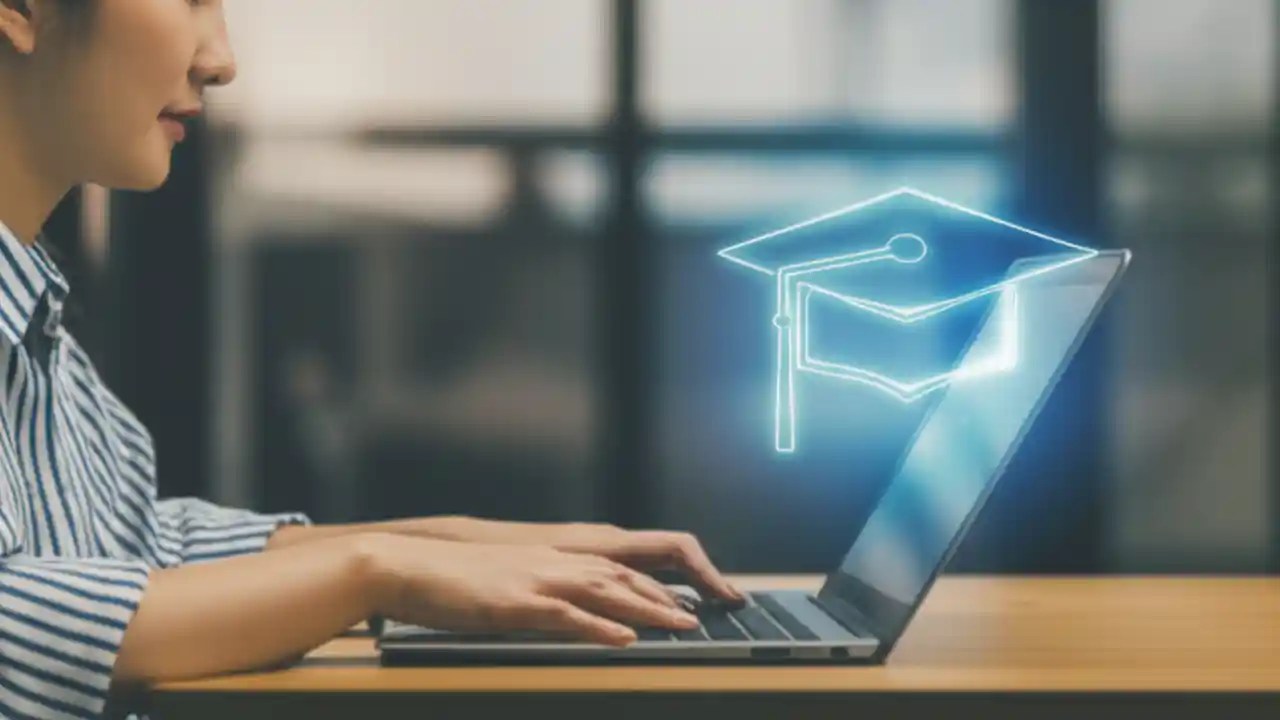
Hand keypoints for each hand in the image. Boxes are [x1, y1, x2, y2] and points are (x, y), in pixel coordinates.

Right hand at [416, 518, 744, 602]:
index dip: (649, 587)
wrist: (403, 566)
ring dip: (647, 610)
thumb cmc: (446, 581)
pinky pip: (566, 614)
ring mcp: (534, 580)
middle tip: (695, 616)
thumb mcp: (500, 585)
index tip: (678, 602)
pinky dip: (599, 627)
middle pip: (620, 577)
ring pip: (605, 592)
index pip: (612, 571)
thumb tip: (558, 614)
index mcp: (547, 559)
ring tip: (679, 626)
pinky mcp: (515, 602)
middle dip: (662, 597)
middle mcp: (549, 563)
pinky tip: (624, 638)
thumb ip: (534, 595)